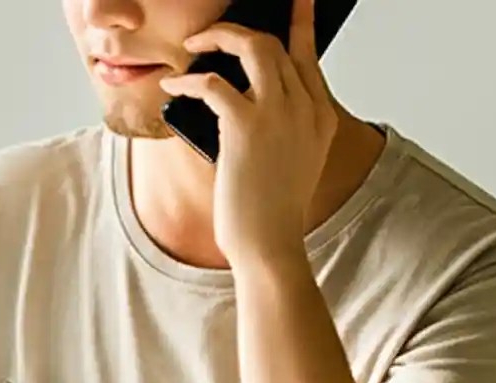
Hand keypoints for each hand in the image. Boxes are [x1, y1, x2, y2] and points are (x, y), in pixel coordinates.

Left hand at [159, 0, 337, 267]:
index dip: (298, 23)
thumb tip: (242, 99)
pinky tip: (174, 88)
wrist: (269, 244)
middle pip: (275, 43)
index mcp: (320, 116)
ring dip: (216, 39)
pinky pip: (212, 82)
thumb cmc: (271, 210)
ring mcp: (279, 114)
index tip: (296, 0)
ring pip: (252, 46)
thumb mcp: (291, 162)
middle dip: (237, 29)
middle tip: (208, 36)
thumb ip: (282, 127)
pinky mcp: (246, 127)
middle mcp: (305, 108)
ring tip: (192, 48)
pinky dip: (188, 81)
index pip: (308, 54)